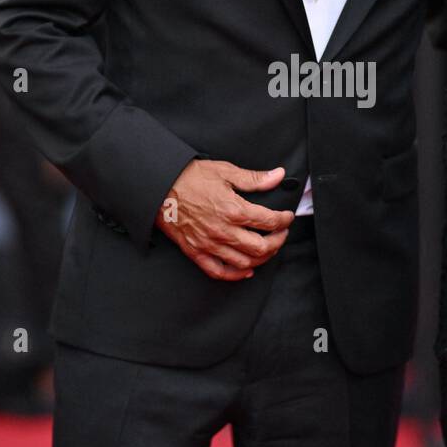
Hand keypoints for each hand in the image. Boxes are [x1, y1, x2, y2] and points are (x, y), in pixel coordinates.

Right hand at [156, 160, 294, 280]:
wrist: (159, 186)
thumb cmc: (190, 177)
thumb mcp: (225, 171)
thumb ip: (254, 178)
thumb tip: (278, 176)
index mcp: (233, 209)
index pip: (269, 221)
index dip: (284, 220)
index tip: (287, 216)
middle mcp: (223, 231)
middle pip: (262, 247)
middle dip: (278, 241)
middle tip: (281, 233)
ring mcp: (209, 244)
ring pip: (245, 263)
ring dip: (262, 258)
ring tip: (268, 248)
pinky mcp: (196, 252)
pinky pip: (219, 272)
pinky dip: (236, 275)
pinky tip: (246, 270)